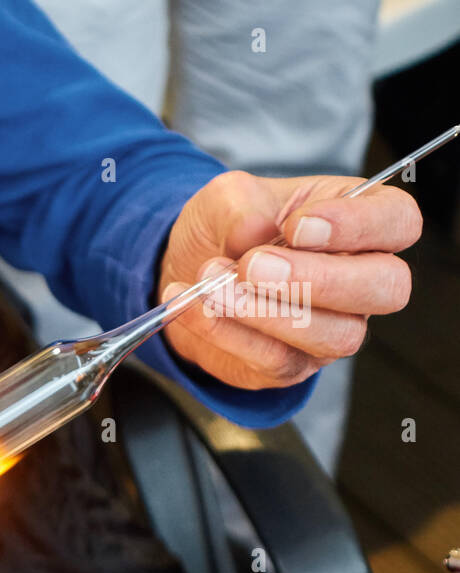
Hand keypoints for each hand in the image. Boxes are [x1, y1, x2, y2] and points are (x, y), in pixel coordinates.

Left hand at [158, 170, 421, 389]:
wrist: (183, 272)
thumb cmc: (225, 228)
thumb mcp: (225, 198)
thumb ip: (240, 207)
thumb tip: (252, 235)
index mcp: (360, 220)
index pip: (397, 221)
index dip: (357, 225)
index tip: (297, 225)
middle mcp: (361, 278)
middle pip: (386, 287)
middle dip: (318, 279)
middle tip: (252, 266)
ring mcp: (333, 327)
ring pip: (336, 335)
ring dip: (268, 313)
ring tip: (212, 288)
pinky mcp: (293, 365)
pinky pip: (277, 361)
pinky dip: (230, 334)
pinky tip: (194, 309)